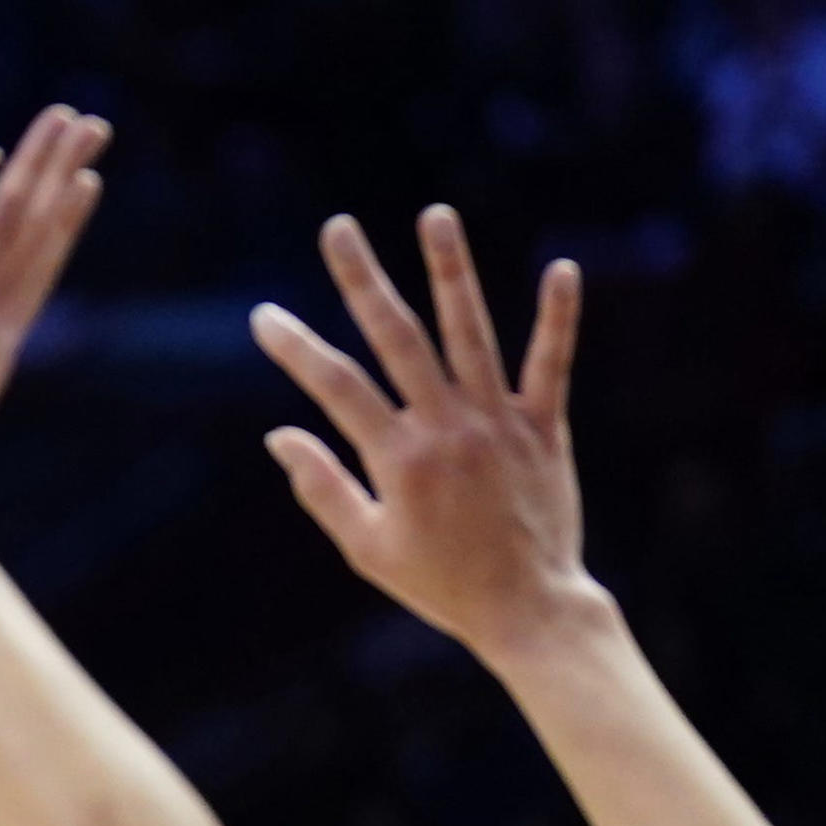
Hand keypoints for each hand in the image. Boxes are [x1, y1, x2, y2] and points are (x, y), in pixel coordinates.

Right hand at [251, 207, 595, 663]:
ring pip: (471, 332)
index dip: (296, 348)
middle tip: (337, 227)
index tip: (264, 316)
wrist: (528, 610)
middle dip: (362, 280)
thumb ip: (323, 488)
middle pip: (397, 339)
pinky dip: (557, 317)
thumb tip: (278, 436)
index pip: (336, 387)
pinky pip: (551, 363)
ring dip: (451, 270)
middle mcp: (447, 429)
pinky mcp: (545, 428)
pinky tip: (561, 268)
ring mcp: (498, 423)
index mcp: (399, 460)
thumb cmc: (441, 585)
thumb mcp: (368, 549)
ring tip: (435, 216)